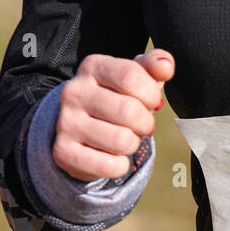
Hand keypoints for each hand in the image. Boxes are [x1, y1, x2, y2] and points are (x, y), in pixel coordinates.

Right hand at [52, 49, 175, 180]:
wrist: (79, 129)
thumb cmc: (116, 99)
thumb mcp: (134, 77)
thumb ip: (153, 67)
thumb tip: (166, 64)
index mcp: (92, 67)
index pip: (131, 76)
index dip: (150, 94)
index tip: (150, 101)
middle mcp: (74, 92)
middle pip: (129, 111)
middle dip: (145, 123)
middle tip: (139, 125)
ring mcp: (66, 123)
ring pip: (121, 141)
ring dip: (133, 144)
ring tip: (124, 138)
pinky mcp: (63, 153)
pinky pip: (109, 166)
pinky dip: (120, 166)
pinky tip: (112, 156)